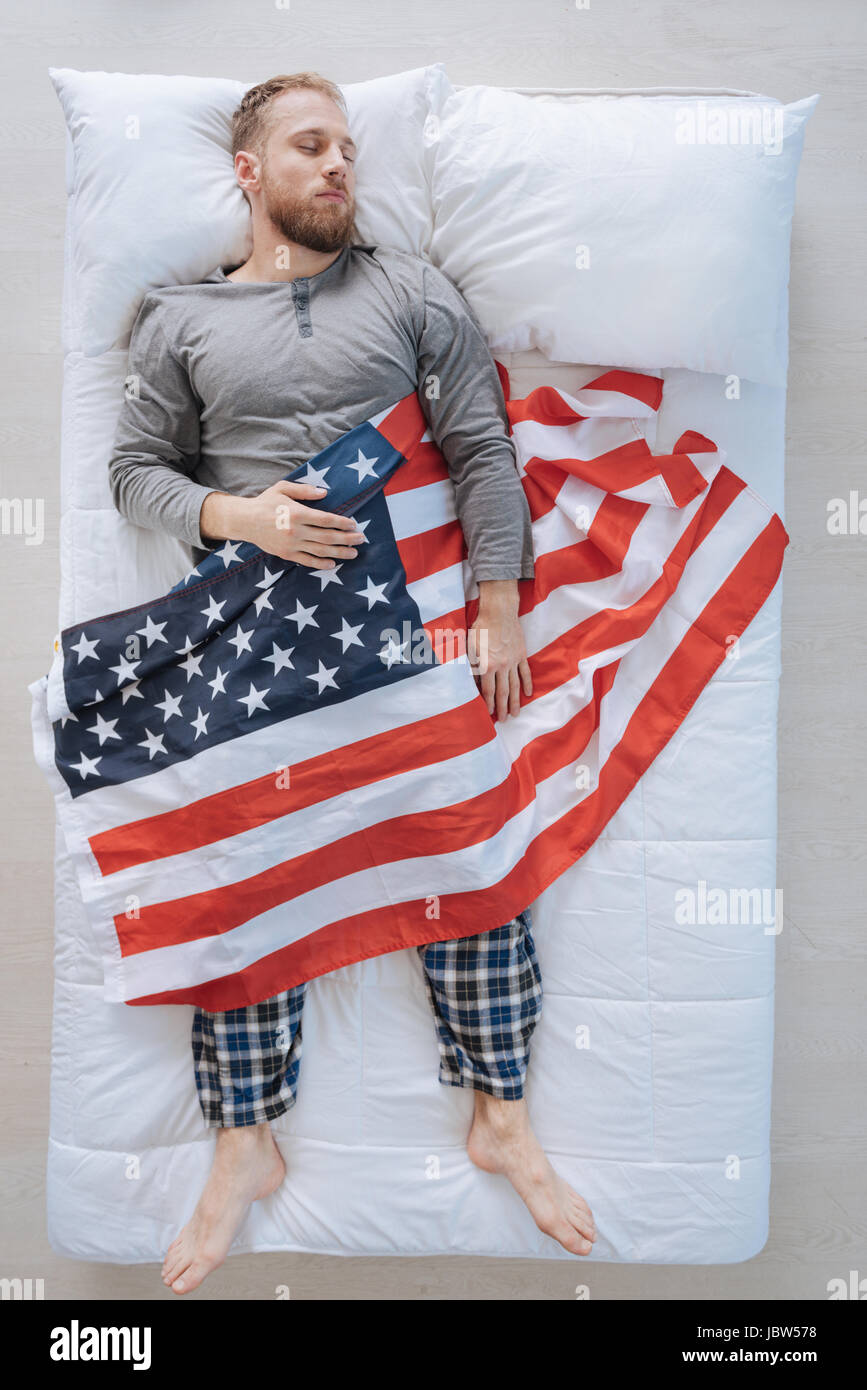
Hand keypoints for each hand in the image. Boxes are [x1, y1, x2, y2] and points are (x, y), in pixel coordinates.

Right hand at [204, 480, 365, 567]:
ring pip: (321, 551)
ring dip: (339, 552)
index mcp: (297, 513)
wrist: (244, 521)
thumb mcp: (283, 488)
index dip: (342, 522)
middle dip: (347, 539)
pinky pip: (307, 561)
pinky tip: (333, 563)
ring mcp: (291, 545)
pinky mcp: (286, 554)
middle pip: (327, 537)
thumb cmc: (265, 502)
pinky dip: (321, 564)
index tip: (354, 524)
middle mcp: (296, 531)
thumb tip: (324, 492)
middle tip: (361, 539)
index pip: (326, 519)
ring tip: (353, 553)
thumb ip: (304, 490)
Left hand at [468, 602, 531, 719]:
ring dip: (515, 701)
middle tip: (503, 721)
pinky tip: (528, 694)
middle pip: (503, 692)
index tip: (488, 714)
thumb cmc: (481, 627)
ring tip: (515, 714)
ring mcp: (513, 661)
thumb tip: (469, 683)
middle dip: (502, 708)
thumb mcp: (469, 646)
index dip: (488, 704)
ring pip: (515, 686)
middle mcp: (501, 666)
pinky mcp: (521, 654)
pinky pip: (525, 672)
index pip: (488, 690)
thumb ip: (470, 666)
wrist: (499, 611)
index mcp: (487, 665)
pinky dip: (527, 683)